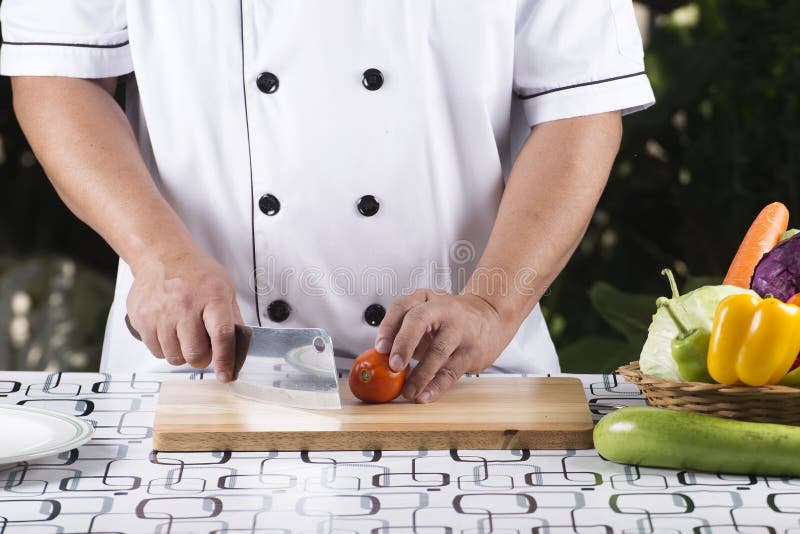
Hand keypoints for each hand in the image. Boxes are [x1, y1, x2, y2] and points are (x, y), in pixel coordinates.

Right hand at [125, 247, 243, 382]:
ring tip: (184, 334)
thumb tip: (238, 352)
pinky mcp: (141, 318)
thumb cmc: (197, 274)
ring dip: (182, 353)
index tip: (225, 376)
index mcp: (212, 297)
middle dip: (201, 357)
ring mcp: (160, 312)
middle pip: (195, 353)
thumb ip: (232, 320)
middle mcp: (185, 305)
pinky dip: (165, 348)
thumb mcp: (225, 289)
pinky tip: (169, 331)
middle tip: (202, 347)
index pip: (221, 335)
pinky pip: (156, 350)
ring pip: (174, 357)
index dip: (225, 360)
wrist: (163, 256)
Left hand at [374, 290, 513, 402]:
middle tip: (393, 366)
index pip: (402, 306)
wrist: (490, 317)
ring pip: (437, 351)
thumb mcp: (426, 316)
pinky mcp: (471, 351)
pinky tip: (425, 396)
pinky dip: (436, 386)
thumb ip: (404, 333)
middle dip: (403, 344)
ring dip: (419, 375)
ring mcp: (459, 329)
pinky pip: (451, 371)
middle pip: (419, 320)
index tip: (379, 348)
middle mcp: (442, 309)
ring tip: (407, 391)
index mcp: (425, 298)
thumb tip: (379, 360)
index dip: (388, 327)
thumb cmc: (450, 319)